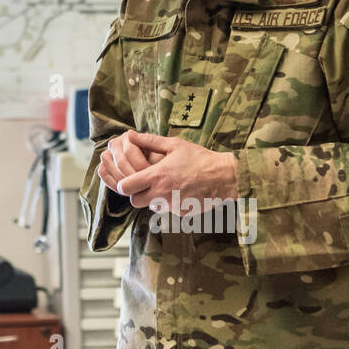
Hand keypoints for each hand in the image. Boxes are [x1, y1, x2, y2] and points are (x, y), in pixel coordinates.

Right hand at [98, 131, 164, 190]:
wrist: (152, 170)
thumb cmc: (158, 162)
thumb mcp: (160, 154)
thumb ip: (155, 152)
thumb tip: (145, 158)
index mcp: (129, 137)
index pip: (130, 151)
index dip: (141, 166)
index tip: (152, 176)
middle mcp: (115, 143)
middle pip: (120, 162)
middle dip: (133, 177)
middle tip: (144, 187)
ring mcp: (107, 155)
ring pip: (110, 168)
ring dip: (123, 182)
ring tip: (136, 189)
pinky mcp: (102, 167)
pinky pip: (104, 176)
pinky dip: (114, 185)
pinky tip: (126, 191)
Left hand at [100, 131, 237, 212]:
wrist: (225, 176)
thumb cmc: (200, 158)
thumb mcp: (174, 144)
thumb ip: (149, 141)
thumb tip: (130, 135)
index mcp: (156, 175)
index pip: (125, 187)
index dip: (124, 183)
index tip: (130, 178)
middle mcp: (161, 193)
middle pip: (134, 201)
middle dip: (135, 194)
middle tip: (144, 184)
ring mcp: (172, 205)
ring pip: (150, 207)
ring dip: (152, 199)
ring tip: (164, 186)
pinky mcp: (181, 213)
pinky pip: (168, 210)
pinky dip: (169, 203)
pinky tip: (179, 191)